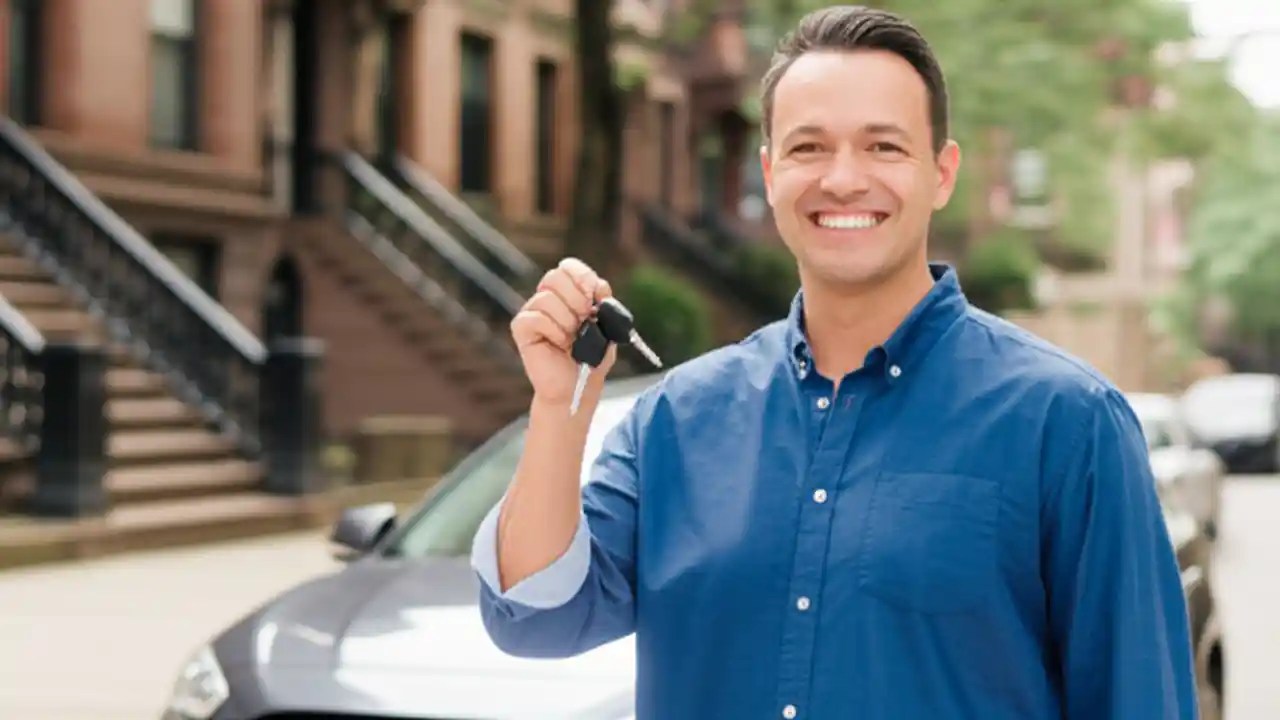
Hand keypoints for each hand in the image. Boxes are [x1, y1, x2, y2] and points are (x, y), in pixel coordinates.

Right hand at [510, 258, 617, 406]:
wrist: (578, 386)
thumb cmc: (591, 358)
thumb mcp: (608, 327)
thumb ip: (605, 304)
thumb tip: (599, 285)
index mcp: (568, 293)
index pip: (568, 266)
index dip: (581, 276)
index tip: (594, 294)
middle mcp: (547, 298)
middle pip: (555, 276)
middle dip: (577, 299)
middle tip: (585, 320)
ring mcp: (532, 312)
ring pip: (547, 298)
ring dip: (567, 321)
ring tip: (572, 339)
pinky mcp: (521, 328)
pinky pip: (537, 318)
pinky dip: (554, 331)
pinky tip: (559, 344)